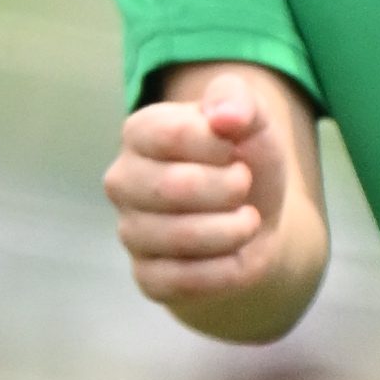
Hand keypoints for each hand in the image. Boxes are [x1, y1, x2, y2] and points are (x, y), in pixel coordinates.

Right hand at [103, 68, 309, 319]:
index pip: (174, 134)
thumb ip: (238, 99)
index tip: (235, 149)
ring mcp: (130, 232)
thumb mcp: (252, 119)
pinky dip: (226, 269)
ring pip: (182, 237)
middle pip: (176, 187)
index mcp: (140, 132)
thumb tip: (223, 118)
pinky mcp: (147, 277)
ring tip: (246, 220)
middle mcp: (123, 181)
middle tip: (244, 186)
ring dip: (234, 230)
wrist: (256, 220)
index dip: (221, 146)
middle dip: (229, 188)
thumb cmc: (244, 160)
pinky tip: (236, 254)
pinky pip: (184, 280)